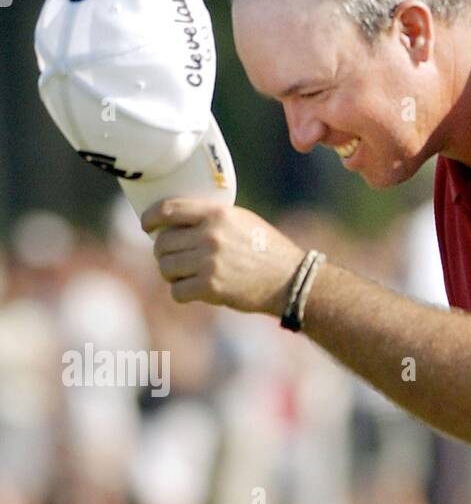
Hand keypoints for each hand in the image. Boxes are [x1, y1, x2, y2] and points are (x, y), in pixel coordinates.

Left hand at [141, 200, 305, 314]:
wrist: (290, 280)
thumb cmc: (267, 249)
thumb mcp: (241, 220)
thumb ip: (211, 218)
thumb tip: (176, 224)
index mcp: (216, 213)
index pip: (168, 210)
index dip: (150, 218)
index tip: (147, 226)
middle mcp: (210, 236)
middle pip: (163, 243)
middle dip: (164, 253)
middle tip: (174, 260)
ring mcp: (209, 262)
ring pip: (166, 267)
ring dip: (171, 274)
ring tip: (185, 276)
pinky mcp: (211, 288)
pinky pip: (177, 291)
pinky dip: (181, 293)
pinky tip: (193, 291)